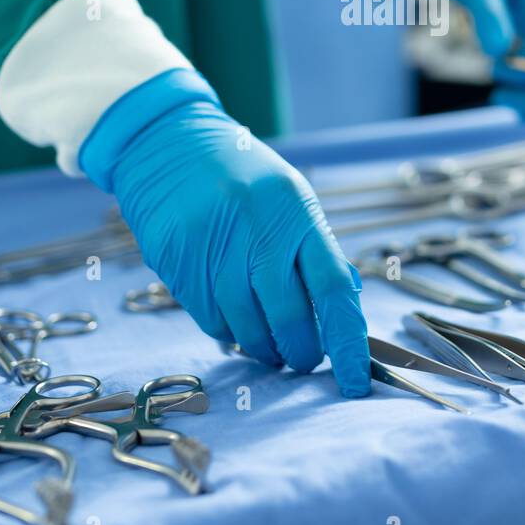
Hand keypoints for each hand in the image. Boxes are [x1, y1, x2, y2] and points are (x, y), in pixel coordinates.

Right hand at [80, 71, 369, 396]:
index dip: (348, 342)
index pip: (334, 289)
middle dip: (302, 352)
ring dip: (265, 349)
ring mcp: (213, 248)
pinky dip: (230, 332)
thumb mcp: (290, 197)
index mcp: (296, 211)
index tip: (355, 381)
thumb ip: (317, 250)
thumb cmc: (242, 176)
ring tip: (271, 347)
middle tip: (304, 358)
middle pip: (289, 318)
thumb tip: (347, 308)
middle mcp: (257, 230)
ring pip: (247, 328)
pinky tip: (235, 321)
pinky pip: (212, 321)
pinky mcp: (178, 263)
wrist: (168, 143)